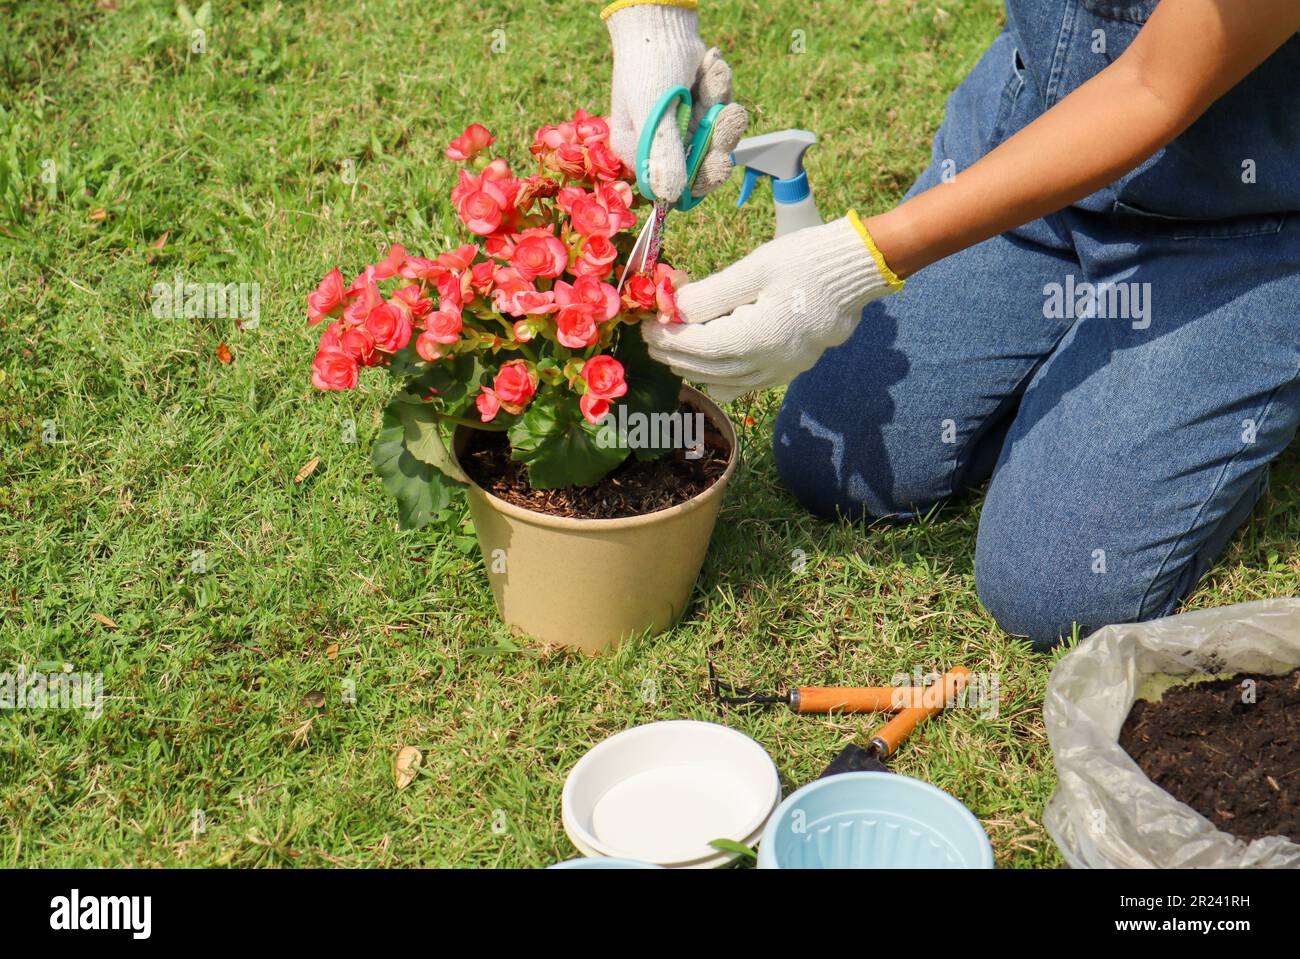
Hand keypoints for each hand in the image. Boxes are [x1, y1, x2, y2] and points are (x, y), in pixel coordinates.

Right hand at [606, 3, 747, 202]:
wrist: (659, 21)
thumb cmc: (647, 67)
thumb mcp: (654, 113)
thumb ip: (665, 154)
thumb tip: (670, 197)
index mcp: (640, 151)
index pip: (673, 183)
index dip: (699, 179)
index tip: (719, 164)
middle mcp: (659, 144)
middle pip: (700, 160)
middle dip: (718, 136)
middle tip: (731, 114)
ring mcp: (680, 124)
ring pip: (714, 132)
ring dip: (719, 101)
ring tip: (714, 74)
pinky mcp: (697, 106)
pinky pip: (718, 108)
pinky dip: (718, 86)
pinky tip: (710, 64)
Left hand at [642, 215, 903, 401]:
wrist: (855, 271)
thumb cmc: (805, 260)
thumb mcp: (755, 268)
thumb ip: (712, 293)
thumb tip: (672, 307)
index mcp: (760, 336)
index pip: (699, 346)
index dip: (668, 337)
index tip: (646, 324)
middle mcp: (770, 363)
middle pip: (706, 368)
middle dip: (673, 353)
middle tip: (650, 336)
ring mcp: (781, 371)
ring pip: (722, 382)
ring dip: (691, 368)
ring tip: (671, 349)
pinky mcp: (788, 371)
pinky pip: (744, 386)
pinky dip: (718, 380)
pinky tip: (704, 368)